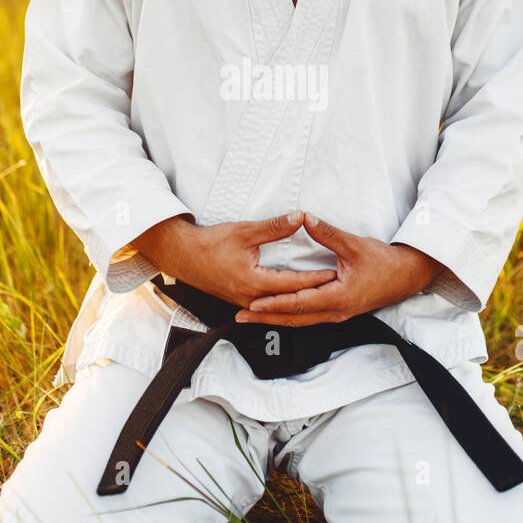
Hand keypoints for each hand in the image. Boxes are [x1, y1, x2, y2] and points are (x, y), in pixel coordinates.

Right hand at [130, 211, 337, 308]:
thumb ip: (275, 227)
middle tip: (339, 287)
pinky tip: (296, 298)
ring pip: (279, 305)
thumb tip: (300, 217)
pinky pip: (268, 305)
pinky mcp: (240, 300)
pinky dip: (284, 302)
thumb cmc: (211, 242)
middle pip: (290, 300)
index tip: (337, 273)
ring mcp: (245, 302)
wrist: (183, 255)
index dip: (317, 279)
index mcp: (254, 282)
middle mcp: (251, 298)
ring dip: (300, 300)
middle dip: (314, 294)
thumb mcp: (245, 231)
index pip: (294, 284)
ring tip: (323, 294)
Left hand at [234, 213, 440, 325]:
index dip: (274, 304)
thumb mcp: (355, 245)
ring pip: (301, 321)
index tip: (252, 304)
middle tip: (240, 317)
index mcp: (338, 297)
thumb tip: (305, 218)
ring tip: (252, 317)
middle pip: (295, 318)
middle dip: (266, 318)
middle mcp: (336, 311)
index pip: (299, 303)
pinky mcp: (340, 311)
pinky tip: (279, 314)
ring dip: (276, 319)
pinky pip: (310, 318)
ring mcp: (338, 314)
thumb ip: (327, 233)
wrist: (407, 277)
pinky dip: (291, 316)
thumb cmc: (384, 261)